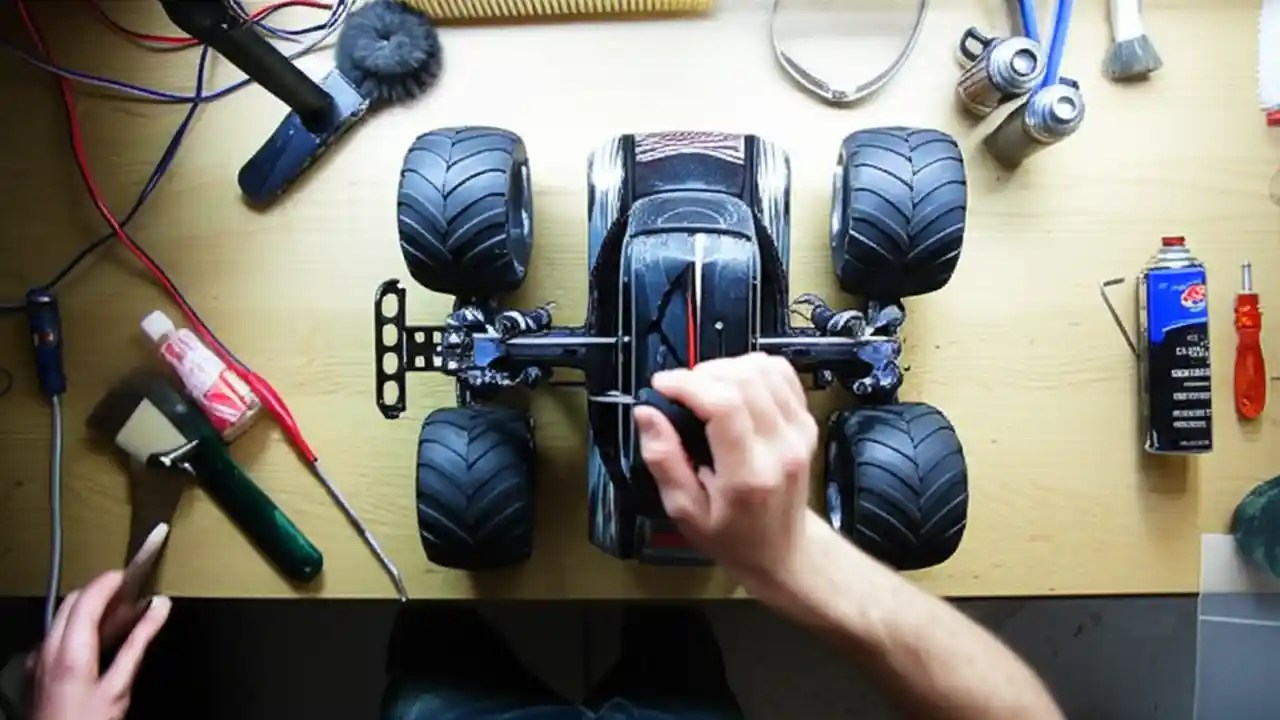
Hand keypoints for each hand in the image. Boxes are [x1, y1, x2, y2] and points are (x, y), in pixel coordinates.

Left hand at [30, 571, 170, 719]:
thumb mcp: (120, 685)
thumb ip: (139, 643)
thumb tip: (160, 607)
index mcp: (70, 649)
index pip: (89, 597)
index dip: (112, 580)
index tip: (133, 573)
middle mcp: (49, 647)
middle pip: (73, 601)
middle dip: (101, 588)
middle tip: (131, 589)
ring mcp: (41, 657)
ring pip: (64, 615)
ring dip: (91, 606)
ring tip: (122, 611)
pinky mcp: (40, 667)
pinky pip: (59, 632)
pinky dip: (80, 624)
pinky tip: (100, 637)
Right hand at [635, 353, 819, 592]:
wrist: (782, 550)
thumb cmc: (729, 535)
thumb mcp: (685, 511)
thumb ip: (664, 461)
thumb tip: (646, 413)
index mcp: (748, 475)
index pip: (724, 407)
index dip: (688, 384)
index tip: (661, 386)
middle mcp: (780, 448)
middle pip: (744, 380)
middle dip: (702, 373)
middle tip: (680, 391)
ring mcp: (800, 432)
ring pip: (763, 369)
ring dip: (725, 368)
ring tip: (704, 389)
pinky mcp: (807, 422)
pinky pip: (781, 373)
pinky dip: (751, 369)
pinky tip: (732, 387)